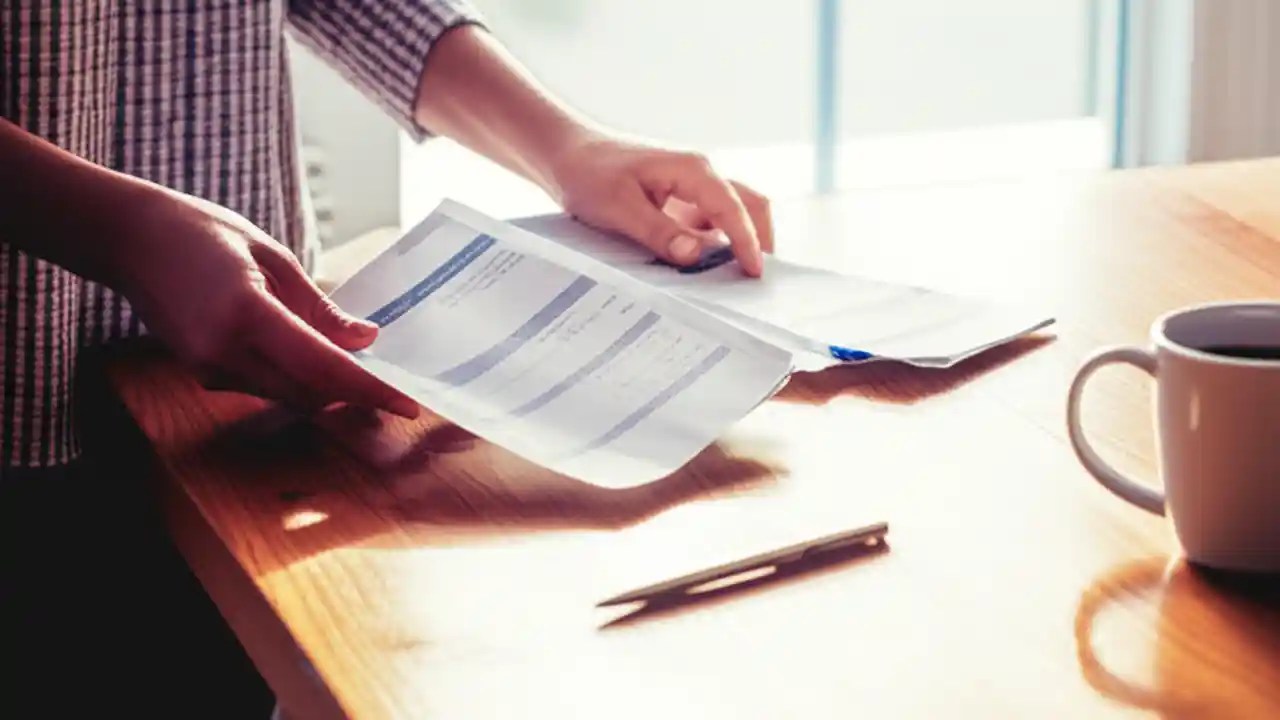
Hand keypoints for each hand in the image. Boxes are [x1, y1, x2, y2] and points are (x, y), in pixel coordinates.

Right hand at [111, 188, 419, 418]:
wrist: (130, 239)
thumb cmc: (204, 233)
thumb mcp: (274, 258)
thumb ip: (320, 308)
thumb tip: (365, 340)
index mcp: (247, 315)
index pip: (323, 367)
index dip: (369, 389)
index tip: (406, 404)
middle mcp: (225, 352)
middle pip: (310, 393)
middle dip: (352, 393)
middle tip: (390, 382)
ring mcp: (209, 368)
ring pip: (288, 395)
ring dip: (325, 386)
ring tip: (355, 364)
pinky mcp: (202, 373)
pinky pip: (263, 386)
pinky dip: (294, 377)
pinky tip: (308, 353)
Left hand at [549, 134, 773, 275]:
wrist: (567, 156)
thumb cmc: (589, 174)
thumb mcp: (619, 207)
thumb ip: (658, 231)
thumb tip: (696, 253)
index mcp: (692, 169)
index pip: (734, 208)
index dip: (747, 242)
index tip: (754, 273)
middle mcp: (699, 176)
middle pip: (748, 205)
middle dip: (759, 239)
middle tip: (757, 280)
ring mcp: (691, 189)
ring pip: (732, 214)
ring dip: (738, 242)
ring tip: (736, 281)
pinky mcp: (679, 203)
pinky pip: (708, 224)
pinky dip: (715, 246)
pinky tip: (705, 272)